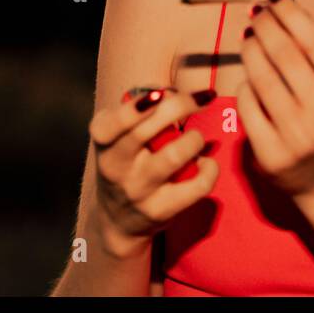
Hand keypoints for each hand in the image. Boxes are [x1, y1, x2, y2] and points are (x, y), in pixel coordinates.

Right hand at [87, 89, 218, 257]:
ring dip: (194, 139)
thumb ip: (140, 109)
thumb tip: (172, 94)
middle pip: (145, 131)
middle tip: (201, 99)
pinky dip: (210, 168)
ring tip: (196, 138)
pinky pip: (197, 185)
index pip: (112, 124)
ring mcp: (138, 191)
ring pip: (174, 156)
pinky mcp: (161, 211)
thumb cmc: (128, 160)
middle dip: (181, 106)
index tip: (160, 94)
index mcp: (103, 142)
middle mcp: (115, 167)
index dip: (135, 108)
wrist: (118, 219)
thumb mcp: (120, 134)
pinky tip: (205, 163)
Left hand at [236, 0, 313, 199]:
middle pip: (284, 54)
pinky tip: (249, 77)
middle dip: (265, 26)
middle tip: (255, 14)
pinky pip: (247, 105)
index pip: (313, 39)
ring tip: (249, 38)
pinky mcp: (271, 155)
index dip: (287, 11)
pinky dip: (245, 86)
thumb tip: (276, 5)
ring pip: (261, 78)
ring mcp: (297, 136)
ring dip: (250, 50)